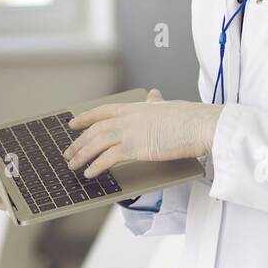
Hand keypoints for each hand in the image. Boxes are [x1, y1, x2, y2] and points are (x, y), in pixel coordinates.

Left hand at [63, 88, 221, 178]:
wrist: (198, 125)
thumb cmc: (189, 117)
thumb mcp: (167, 105)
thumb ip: (156, 102)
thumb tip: (153, 94)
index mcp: (134, 107)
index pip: (102, 111)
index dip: (85, 117)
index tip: (72, 123)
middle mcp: (127, 118)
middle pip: (94, 129)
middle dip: (78, 142)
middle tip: (68, 152)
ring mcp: (129, 132)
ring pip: (96, 143)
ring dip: (81, 155)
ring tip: (72, 166)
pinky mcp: (134, 148)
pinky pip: (108, 158)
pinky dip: (96, 166)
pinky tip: (89, 173)